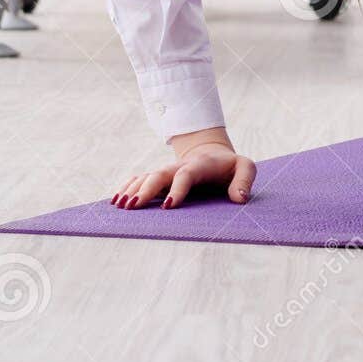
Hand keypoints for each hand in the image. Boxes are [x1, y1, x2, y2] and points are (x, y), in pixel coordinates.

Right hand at [110, 126, 255, 209]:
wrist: (214, 154)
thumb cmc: (231, 166)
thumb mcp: (245, 167)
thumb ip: (245, 180)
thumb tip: (239, 198)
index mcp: (200, 165)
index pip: (186, 175)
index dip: (176, 188)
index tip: (167, 205)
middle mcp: (180, 166)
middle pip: (160, 174)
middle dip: (146, 189)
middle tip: (133, 207)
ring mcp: (168, 171)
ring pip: (147, 177)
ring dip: (133, 190)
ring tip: (120, 206)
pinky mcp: (161, 177)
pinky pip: (140, 179)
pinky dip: (128, 187)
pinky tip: (116, 200)